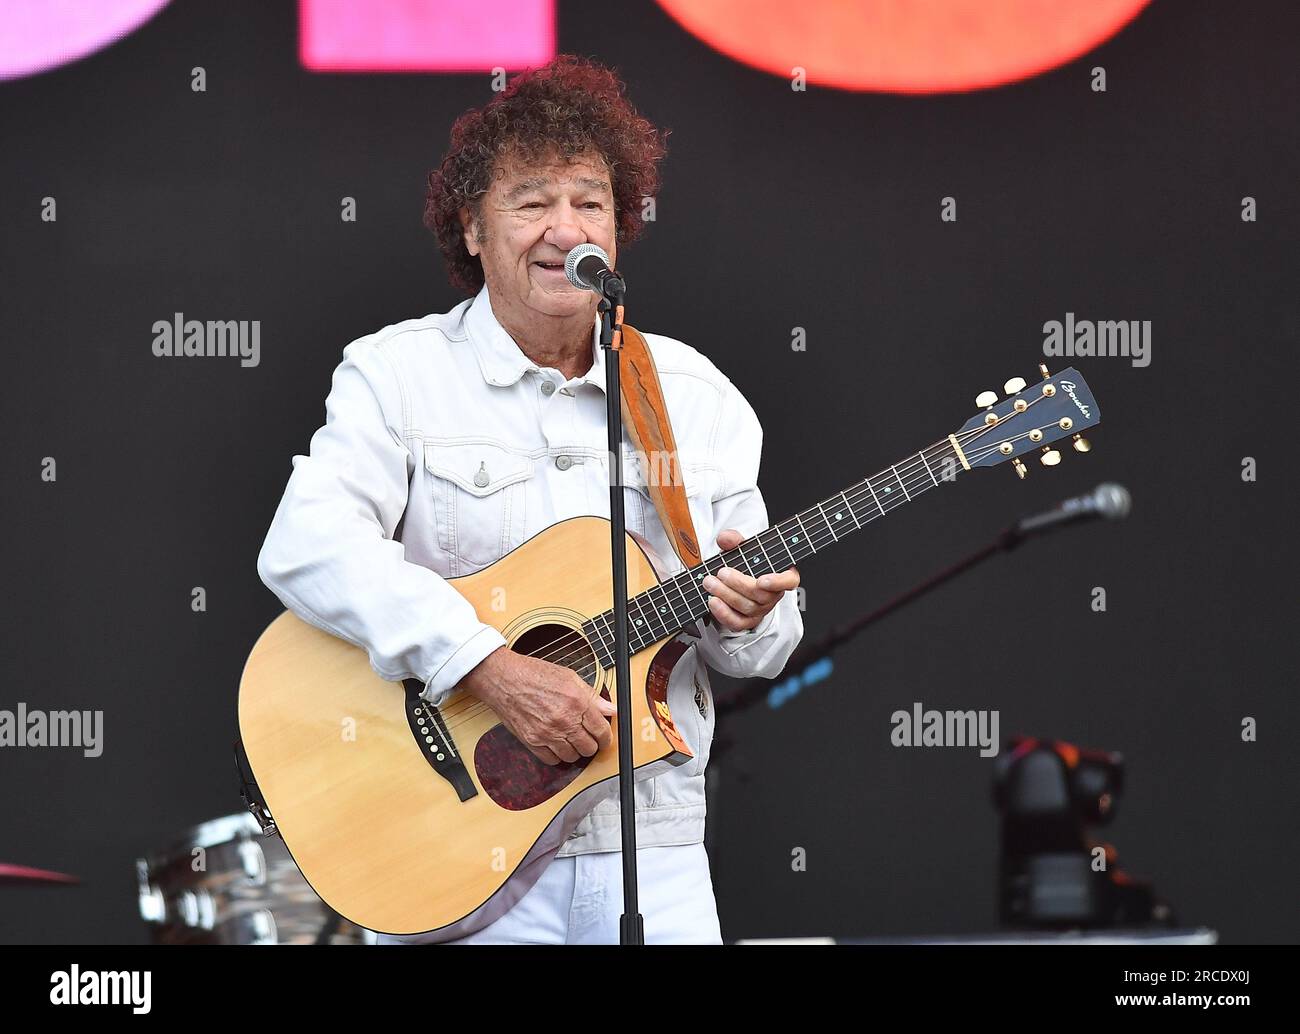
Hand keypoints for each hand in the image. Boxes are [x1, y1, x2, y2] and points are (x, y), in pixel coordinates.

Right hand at [460, 646, 615, 765]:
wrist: (503, 679)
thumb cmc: (532, 674)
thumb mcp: (569, 677)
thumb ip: (592, 696)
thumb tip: (610, 709)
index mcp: (576, 702)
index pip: (601, 730)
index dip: (606, 737)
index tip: (605, 737)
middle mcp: (563, 720)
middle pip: (588, 748)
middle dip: (591, 744)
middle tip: (588, 737)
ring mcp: (547, 733)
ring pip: (572, 757)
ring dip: (575, 750)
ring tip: (571, 739)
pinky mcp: (532, 742)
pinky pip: (552, 760)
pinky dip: (557, 755)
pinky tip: (556, 744)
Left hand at [701, 528, 799, 631]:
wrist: (730, 579)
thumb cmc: (742, 563)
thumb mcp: (739, 548)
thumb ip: (733, 539)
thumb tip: (726, 538)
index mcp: (780, 574)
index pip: (789, 581)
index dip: (778, 582)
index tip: (762, 580)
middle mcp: (773, 595)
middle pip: (762, 596)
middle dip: (739, 584)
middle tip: (721, 572)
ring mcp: (761, 610)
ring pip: (748, 608)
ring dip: (726, 595)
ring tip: (710, 582)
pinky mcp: (746, 622)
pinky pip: (738, 623)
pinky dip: (723, 613)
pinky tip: (712, 601)